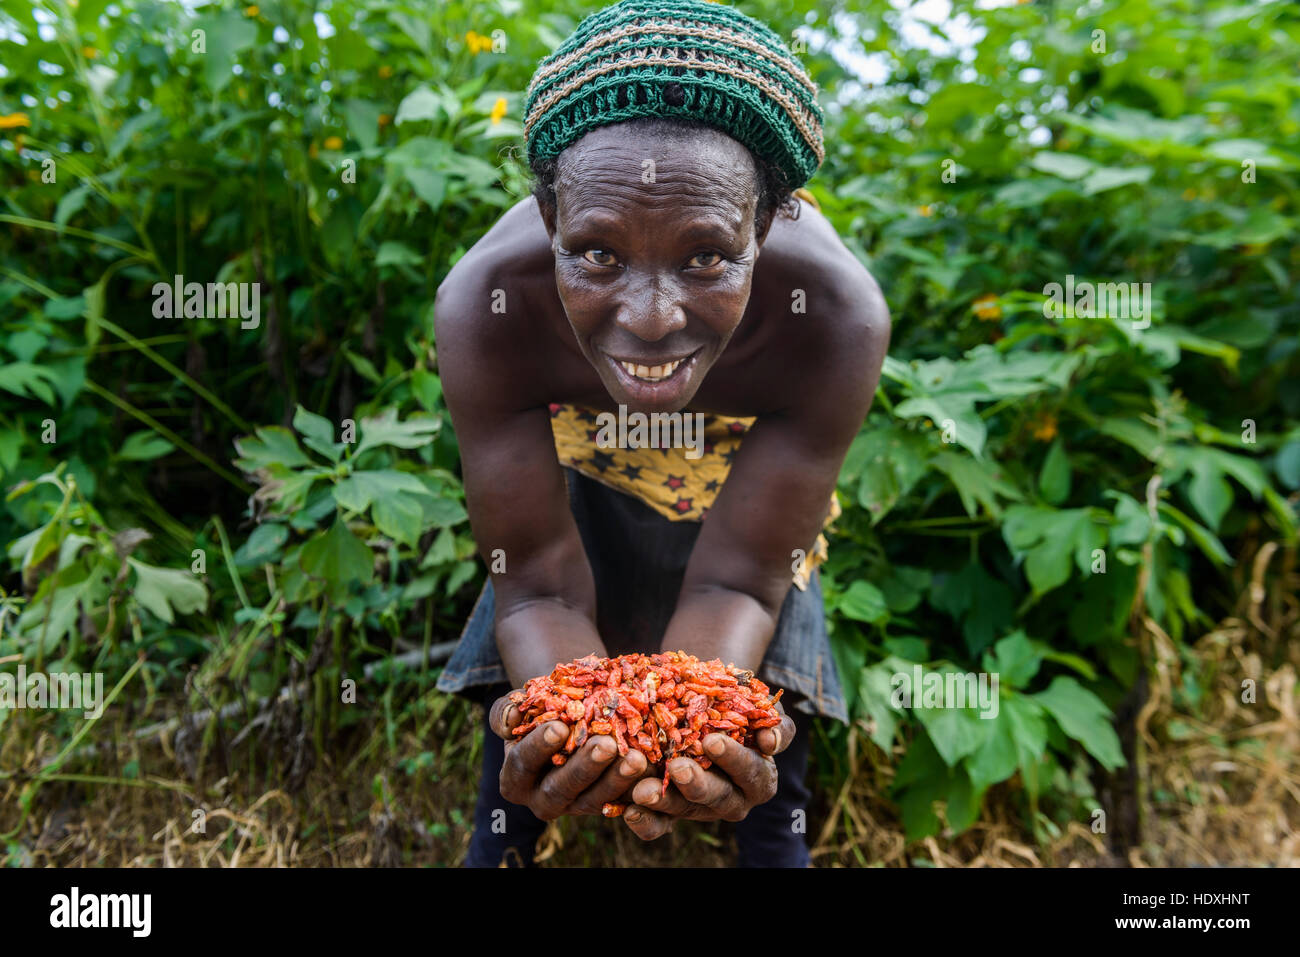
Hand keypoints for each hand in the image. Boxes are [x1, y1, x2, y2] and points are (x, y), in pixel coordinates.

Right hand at [489, 690, 650, 819]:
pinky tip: (655, 770)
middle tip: (606, 745)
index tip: (558, 727)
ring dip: (617, 781)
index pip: (524, 763)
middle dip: (584, 768)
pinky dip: (638, 790)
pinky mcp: (607, 806)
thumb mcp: (519, 704)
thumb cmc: (540, 708)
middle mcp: (544, 800)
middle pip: (561, 789)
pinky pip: (624, 803)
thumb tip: (510, 720)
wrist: (571, 714)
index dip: (539, 746)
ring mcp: (577, 806)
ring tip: (637, 759)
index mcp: (516, 778)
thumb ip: (505, 710)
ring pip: (596, 801)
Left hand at [620, 700, 796, 840]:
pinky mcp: (674, 816)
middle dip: (698, 784)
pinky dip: (645, 822)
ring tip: (643, 790)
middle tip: (678, 767)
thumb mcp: (762, 709)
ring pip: (685, 811)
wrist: (707, 712)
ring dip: (664, 802)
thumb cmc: (739, 709)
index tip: (712, 741)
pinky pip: (660, 826)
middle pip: (718, 797)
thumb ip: (776, 724)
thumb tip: (769, 741)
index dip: (733, 758)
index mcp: (759, 778)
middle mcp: (733, 800)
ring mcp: (701, 809)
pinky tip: (629, 810)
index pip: (751, 771)